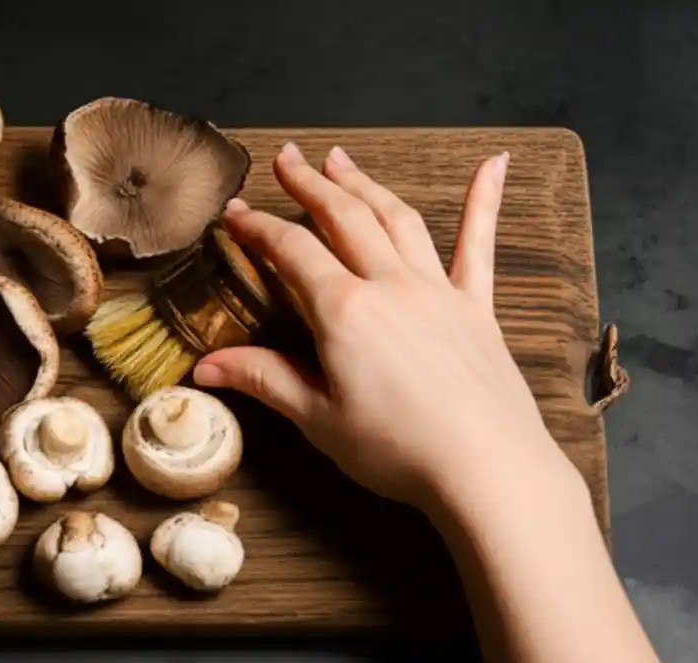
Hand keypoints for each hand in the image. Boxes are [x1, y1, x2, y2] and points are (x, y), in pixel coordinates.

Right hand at [194, 144, 575, 510]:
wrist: (487, 469)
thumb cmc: (400, 450)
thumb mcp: (318, 419)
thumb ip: (264, 380)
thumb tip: (205, 368)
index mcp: (343, 311)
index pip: (291, 251)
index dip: (258, 227)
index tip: (235, 213)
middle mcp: (390, 285)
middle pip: (343, 217)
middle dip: (310, 183)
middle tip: (288, 157)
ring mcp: (437, 291)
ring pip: (396, 218)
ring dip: (365, 184)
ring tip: (342, 160)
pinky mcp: (475, 308)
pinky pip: (477, 245)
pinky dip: (482, 201)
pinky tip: (493, 164)